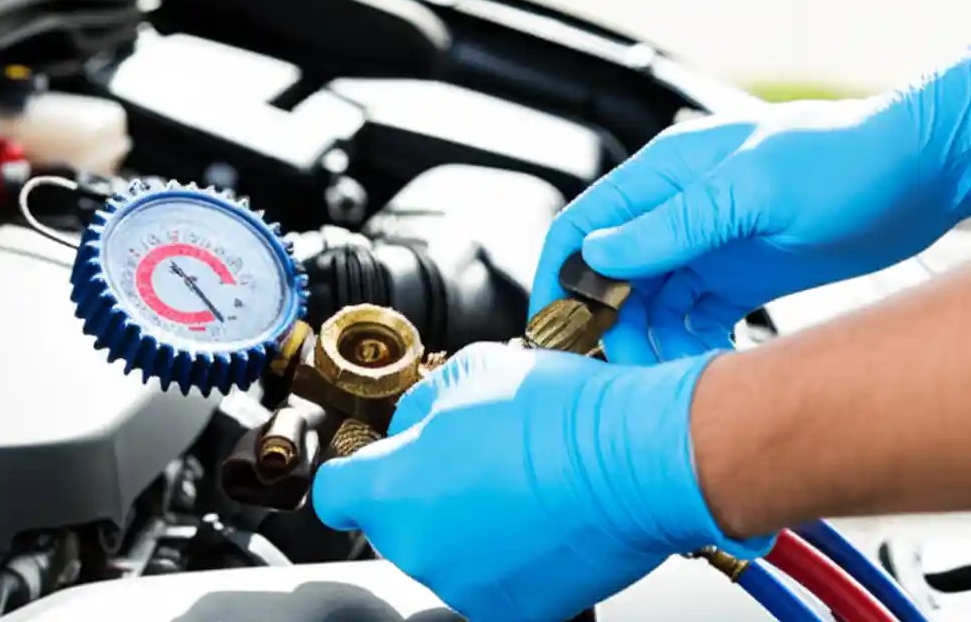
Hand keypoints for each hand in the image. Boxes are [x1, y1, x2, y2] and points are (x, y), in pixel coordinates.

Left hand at [311, 343, 768, 621]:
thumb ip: (420, 407)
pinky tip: (544, 516)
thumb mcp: (468, 372)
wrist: (635, 458)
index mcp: (392, 490)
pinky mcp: (518, 612)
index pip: (336, 494)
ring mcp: (468, 587)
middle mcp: (420, 550)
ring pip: (450, 552)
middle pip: (399, 522)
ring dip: (472, 525)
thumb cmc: (557, 413)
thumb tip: (414, 426)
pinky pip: (497, 580)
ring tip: (522, 483)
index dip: (355, 473)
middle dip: (426, 491)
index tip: (373, 464)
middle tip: (477, 457)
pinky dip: (513, 556)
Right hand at [533, 40, 970, 359]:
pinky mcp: (737, 278)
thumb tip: (598, 253)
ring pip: (650, 306)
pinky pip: (692, 320)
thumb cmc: (844, 160)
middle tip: (627, 366)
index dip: (560, 276)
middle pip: (612, 276)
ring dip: (652, 341)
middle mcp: (677, 211)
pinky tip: (708, 362)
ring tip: (676, 370)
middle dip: (610, 324)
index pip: (585, 226)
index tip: (553, 327)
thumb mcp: (752, 192)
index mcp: (666, 175)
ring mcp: (706, 246)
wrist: (924, 171)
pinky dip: (689, 346)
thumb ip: (673, 225)